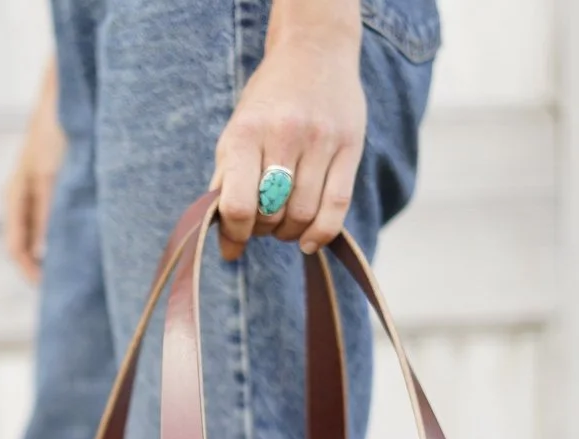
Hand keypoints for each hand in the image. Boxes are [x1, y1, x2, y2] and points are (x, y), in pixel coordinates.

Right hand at [4, 59, 65, 282]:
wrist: (67, 96)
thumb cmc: (54, 131)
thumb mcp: (49, 175)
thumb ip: (45, 212)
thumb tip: (42, 253)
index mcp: (15, 197)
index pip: (16, 249)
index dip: (31, 273)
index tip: (52, 289)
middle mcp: (23, 198)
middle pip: (28, 247)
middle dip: (43, 269)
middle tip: (67, 289)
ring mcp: (39, 193)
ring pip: (43, 236)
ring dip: (56, 254)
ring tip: (77, 272)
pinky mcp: (56, 186)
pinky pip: (56, 222)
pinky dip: (65, 236)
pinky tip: (85, 243)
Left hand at [210, 0, 365, 260]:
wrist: (314, 52)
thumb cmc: (267, 102)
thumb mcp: (236, 133)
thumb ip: (227, 184)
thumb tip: (228, 246)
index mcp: (247, 133)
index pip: (238, 204)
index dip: (234, 234)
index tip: (234, 241)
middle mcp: (284, 135)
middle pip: (272, 213)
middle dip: (263, 231)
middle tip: (262, 224)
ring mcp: (321, 141)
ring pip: (304, 214)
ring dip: (289, 233)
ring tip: (283, 225)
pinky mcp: (351, 147)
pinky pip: (337, 206)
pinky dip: (321, 233)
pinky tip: (308, 240)